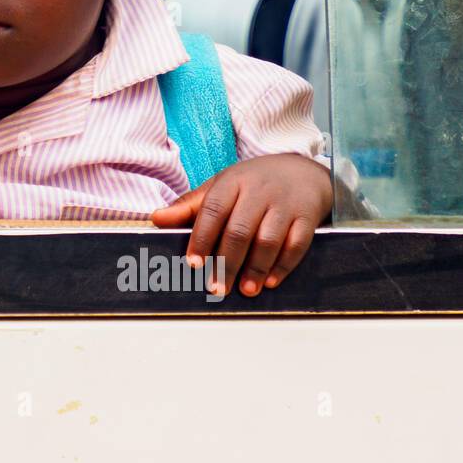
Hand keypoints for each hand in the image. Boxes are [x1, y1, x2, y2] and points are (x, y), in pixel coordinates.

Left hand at [149, 154, 331, 296]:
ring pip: (268, 240)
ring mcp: (284, 204)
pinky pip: (296, 244)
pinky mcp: (307, 217)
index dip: (201, 238)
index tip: (192, 264)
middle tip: (216, 288)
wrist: (301, 171)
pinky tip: (270, 281)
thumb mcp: (220, 186)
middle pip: (240, 230)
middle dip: (227, 263)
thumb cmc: (252, 184)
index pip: (212, 210)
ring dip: (255, 268)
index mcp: (231, 182)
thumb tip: (156, 219)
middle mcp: (258, 191)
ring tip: (244, 291)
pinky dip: (283, 265)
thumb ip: (190, 205)